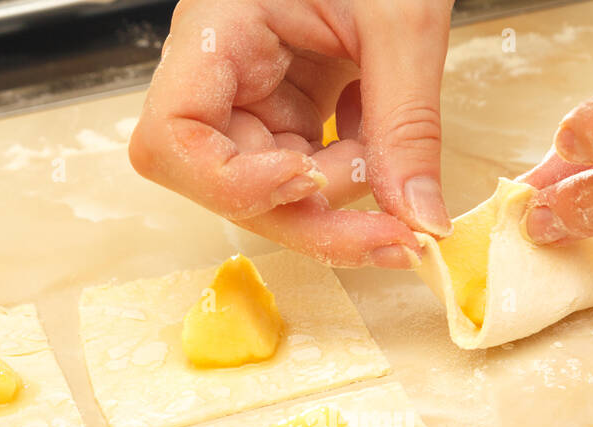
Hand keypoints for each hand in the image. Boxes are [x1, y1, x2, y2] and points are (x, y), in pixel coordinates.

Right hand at [129, 0, 454, 268]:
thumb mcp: (403, 20)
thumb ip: (408, 125)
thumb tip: (420, 220)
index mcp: (217, 30)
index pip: (172, 137)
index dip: (229, 183)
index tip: (305, 181)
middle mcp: (223, 72)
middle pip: (228, 185)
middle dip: (311, 218)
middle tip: (395, 238)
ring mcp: (256, 95)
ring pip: (274, 193)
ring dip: (340, 203)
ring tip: (396, 162)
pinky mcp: (293, 107)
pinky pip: (311, 172)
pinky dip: (355, 175)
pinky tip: (384, 139)